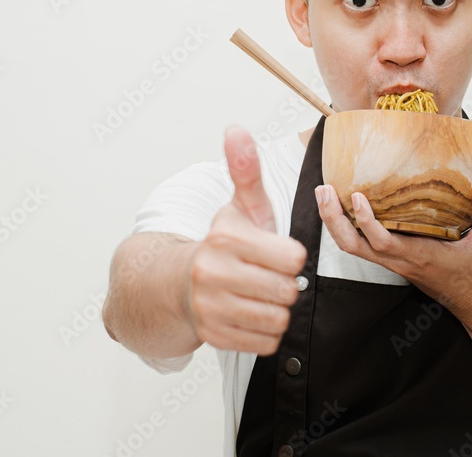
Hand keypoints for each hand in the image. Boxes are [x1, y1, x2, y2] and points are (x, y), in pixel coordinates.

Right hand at [186, 127, 306, 354]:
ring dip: (277, 309)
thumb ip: (246, 170)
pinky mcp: (214, 337)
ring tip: (260, 294)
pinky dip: (266, 332)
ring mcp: (211, 308)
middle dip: (286, 284)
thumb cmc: (224, 243)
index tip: (275, 251)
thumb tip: (236, 128)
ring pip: (278, 318)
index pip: (294, 257)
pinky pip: (266, 342)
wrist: (178, 284)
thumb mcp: (239, 206)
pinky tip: (251, 314)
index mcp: (225, 238)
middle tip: (269, 276)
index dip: (291, 255)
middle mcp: (212, 273)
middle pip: (288, 290)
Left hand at [314, 180, 471, 320]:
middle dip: (333, 220)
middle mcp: (397, 260)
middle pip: (353, 246)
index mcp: (418, 255)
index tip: (356, 197)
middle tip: (323, 190)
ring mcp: (390, 261)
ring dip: (333, 222)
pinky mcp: (388, 258)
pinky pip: (358, 245)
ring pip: (350, 247)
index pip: (383, 242)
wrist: (468, 297)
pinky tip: (339, 205)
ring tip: (323, 193)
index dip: (366, 222)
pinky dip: (343, 226)